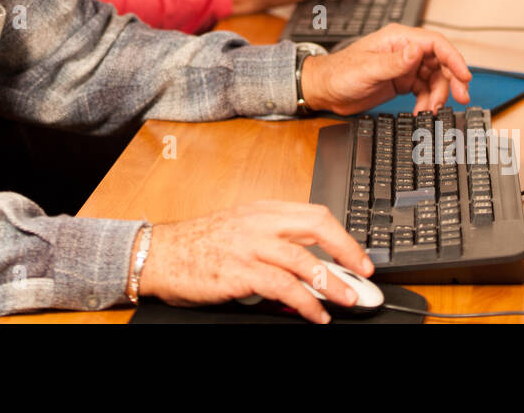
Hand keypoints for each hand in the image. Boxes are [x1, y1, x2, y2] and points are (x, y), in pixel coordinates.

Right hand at [138, 200, 374, 323]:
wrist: (159, 254)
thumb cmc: (196, 244)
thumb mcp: (239, 230)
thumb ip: (272, 241)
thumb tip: (308, 266)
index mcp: (261, 209)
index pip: (314, 213)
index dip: (342, 235)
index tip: (358, 255)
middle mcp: (258, 222)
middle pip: (316, 226)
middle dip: (346, 251)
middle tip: (364, 274)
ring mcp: (249, 245)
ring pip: (303, 260)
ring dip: (331, 282)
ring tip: (348, 300)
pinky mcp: (239, 271)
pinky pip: (282, 287)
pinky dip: (305, 302)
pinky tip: (315, 314)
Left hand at [300, 24, 471, 114]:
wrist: (324, 90)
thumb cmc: (339, 74)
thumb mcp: (367, 69)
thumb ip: (395, 62)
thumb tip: (418, 50)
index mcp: (397, 39)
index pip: (435, 43)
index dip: (453, 58)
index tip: (464, 76)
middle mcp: (404, 50)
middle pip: (439, 62)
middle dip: (451, 80)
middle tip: (459, 98)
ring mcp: (404, 66)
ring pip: (434, 78)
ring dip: (437, 95)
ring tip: (429, 110)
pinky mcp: (401, 81)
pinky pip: (424, 89)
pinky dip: (427, 101)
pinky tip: (421, 111)